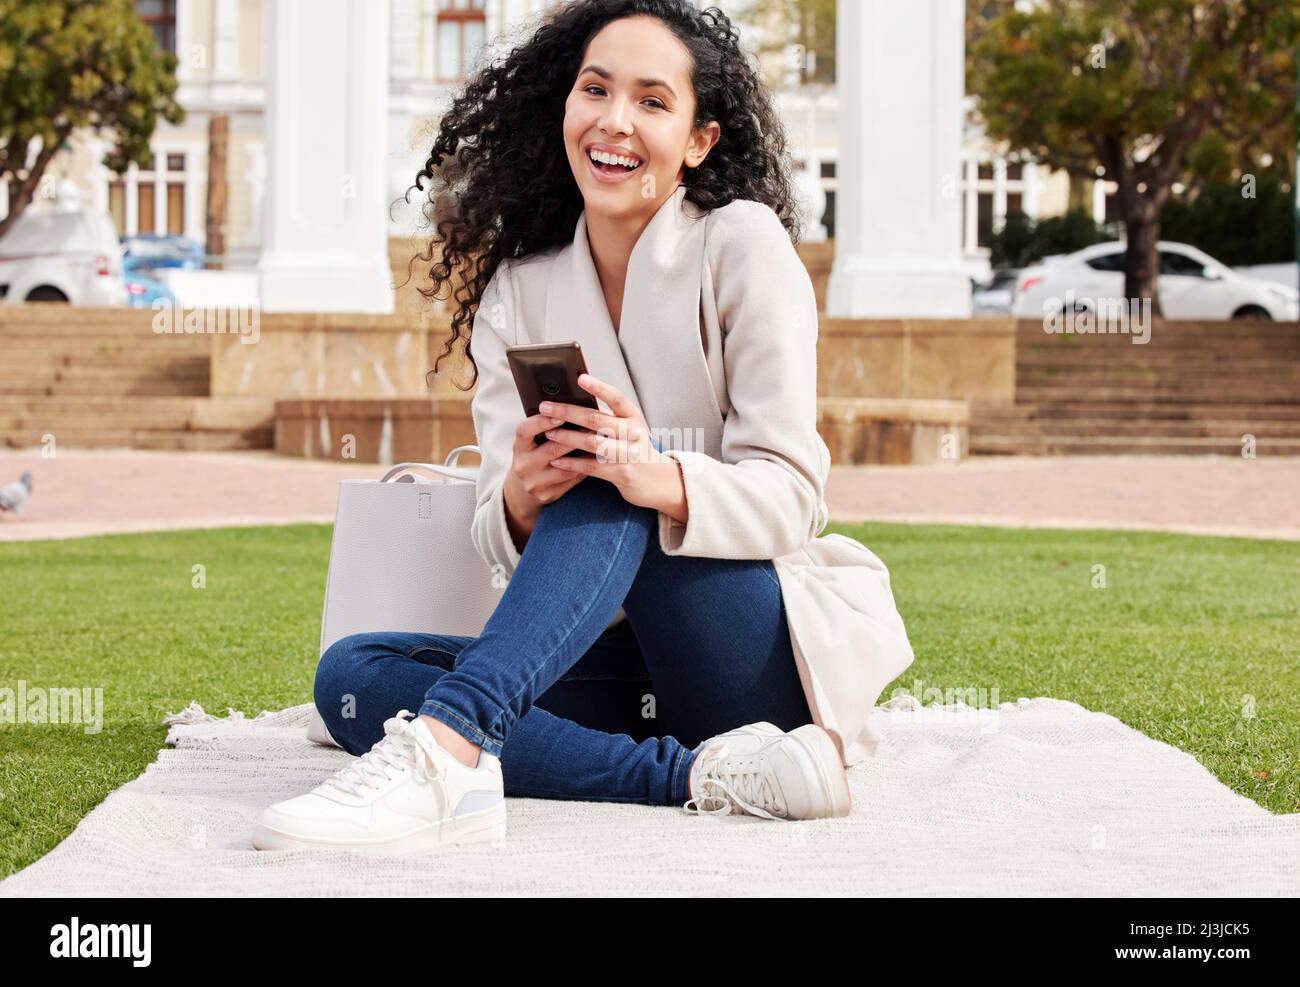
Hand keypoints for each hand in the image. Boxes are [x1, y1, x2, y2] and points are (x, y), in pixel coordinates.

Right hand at [503, 410, 587, 521]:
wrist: (521, 489)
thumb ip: (544, 428)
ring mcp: (535, 483)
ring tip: (600, 442)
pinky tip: (597, 459)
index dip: (542, 422)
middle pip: (551, 449)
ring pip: (565, 467)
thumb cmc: (533, 455)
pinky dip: (586, 468)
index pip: (525, 431)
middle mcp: (524, 466)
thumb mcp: (531, 442)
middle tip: (593, 425)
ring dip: (584, 454)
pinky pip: (572, 480)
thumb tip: (571, 407)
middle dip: (574, 436)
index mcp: (519, 447)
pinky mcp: (548, 495)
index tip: (560, 415)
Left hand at [540, 373, 685, 515]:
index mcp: (634, 417)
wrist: (658, 480)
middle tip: (545, 407)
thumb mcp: (629, 428)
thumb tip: (573, 403)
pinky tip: (557, 460)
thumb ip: (608, 417)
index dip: (598, 387)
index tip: (579, 378)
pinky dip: (572, 463)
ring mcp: (629, 454)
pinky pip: (592, 467)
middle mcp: (633, 433)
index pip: (616, 397)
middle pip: (596, 419)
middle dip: (567, 412)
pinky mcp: (622, 474)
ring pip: (592, 442)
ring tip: (548, 433)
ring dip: (567, 437)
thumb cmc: (635, 449)